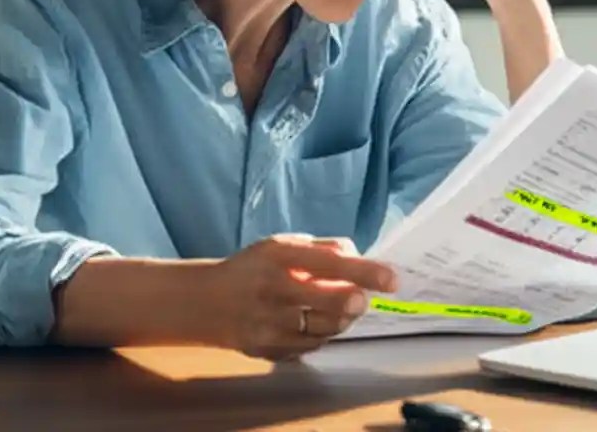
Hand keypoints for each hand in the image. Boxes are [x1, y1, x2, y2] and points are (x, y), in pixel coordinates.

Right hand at [205, 234, 396, 359]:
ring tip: (339, 308)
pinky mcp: (267, 350)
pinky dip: (322, 334)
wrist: (204, 302)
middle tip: (361, 298)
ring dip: (342, 319)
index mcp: (279, 257)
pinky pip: (311, 346)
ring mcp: (269, 325)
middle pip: (331, 304)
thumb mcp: (282, 245)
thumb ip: (323, 248)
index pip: (330, 264)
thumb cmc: (254, 268)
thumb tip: (360, 256)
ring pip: (326, 329)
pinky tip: (314, 322)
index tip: (392, 279)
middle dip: (356, 302)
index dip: (365, 272)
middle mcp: (273, 291)